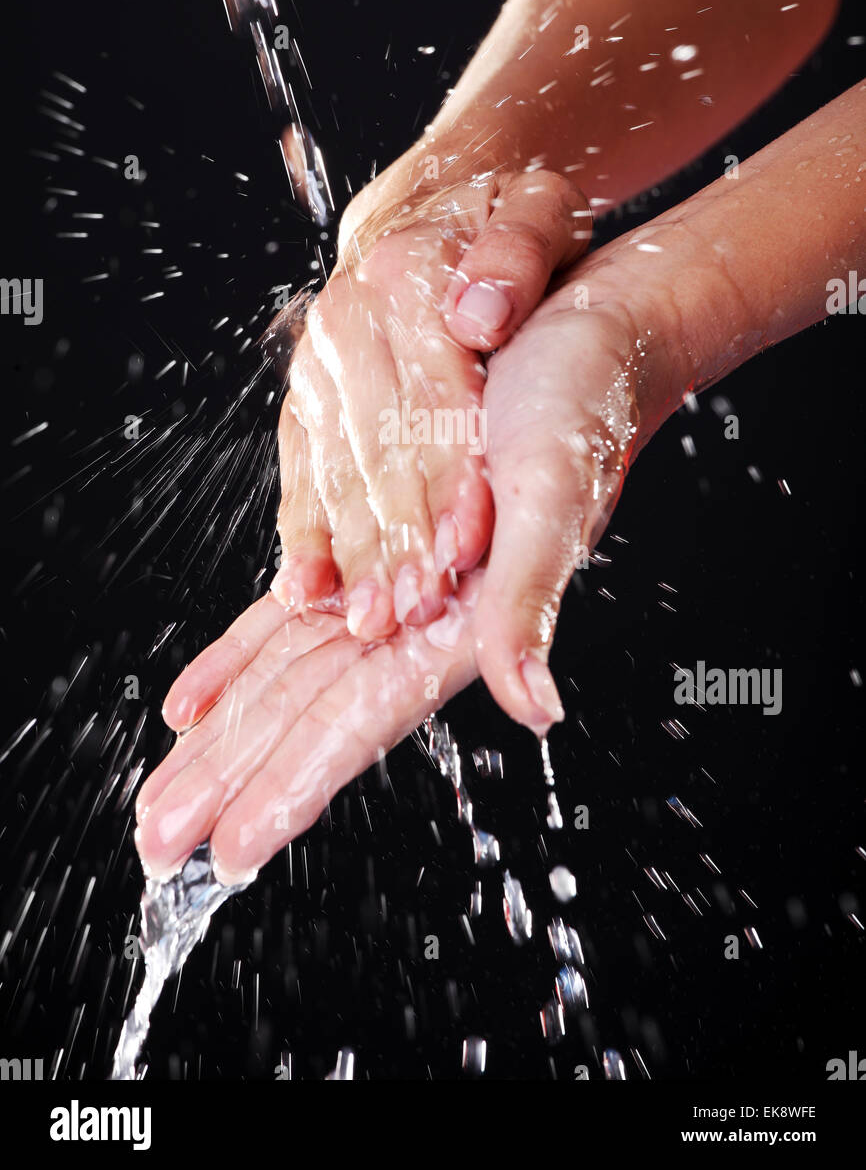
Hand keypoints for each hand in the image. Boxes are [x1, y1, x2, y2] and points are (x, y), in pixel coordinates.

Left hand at [136, 225, 684, 883]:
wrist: (583, 338)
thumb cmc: (580, 410)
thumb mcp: (553, 498)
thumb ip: (529, 605)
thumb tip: (534, 707)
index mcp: (463, 622)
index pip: (358, 721)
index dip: (292, 784)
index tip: (228, 850)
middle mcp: (421, 619)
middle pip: (305, 713)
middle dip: (231, 778)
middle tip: (158, 842)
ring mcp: (392, 586)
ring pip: (286, 674)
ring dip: (227, 735)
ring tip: (165, 793)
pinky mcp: (371, 545)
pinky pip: (290, 616)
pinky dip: (241, 657)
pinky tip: (199, 700)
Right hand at [270, 165, 591, 641]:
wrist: (439, 207)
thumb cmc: (504, 221)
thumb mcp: (536, 210)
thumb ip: (518, 252)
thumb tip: (479, 316)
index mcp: (408, 273)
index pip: (434, 394)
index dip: (451, 475)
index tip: (471, 544)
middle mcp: (349, 321)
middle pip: (377, 444)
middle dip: (398, 534)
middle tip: (415, 610)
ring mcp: (320, 363)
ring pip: (334, 468)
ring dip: (352, 551)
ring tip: (371, 620)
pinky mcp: (306, 395)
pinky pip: (300, 470)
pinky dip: (304, 532)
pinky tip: (306, 590)